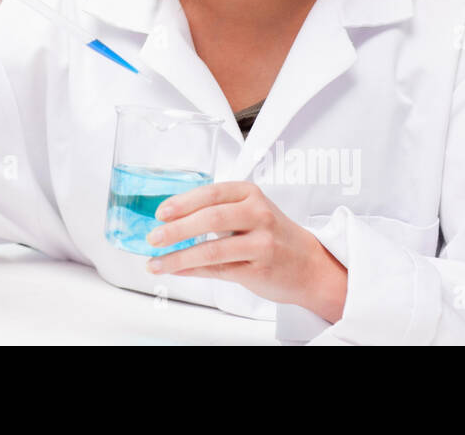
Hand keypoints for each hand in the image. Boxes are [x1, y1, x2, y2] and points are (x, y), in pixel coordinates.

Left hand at [144, 180, 347, 322]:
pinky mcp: (259, 270)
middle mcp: (259, 215)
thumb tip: (172, 219)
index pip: (211, 194)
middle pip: (211, 219)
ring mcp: (261, 243)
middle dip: (176, 229)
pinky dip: (193, 270)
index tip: (160, 213)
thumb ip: (218, 210)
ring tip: (156, 262)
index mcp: (251, 194)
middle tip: (153, 237)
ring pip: (212, 249)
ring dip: (179, 256)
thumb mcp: (252, 210)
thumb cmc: (274, 235)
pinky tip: (177, 270)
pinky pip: (218, 270)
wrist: (311, 265)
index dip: (182, 203)